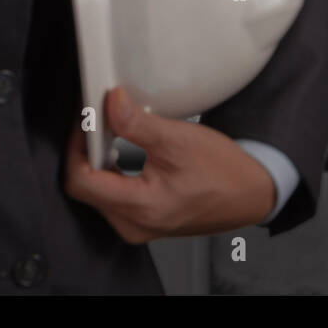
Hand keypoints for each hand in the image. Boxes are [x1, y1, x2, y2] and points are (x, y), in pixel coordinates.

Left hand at [64, 87, 276, 243]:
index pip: (81, 180)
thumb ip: (138, 124)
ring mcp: (136, 224)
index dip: (78, 144)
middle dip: (88, 148)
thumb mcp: (179, 140)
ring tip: (116, 131)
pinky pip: (112, 192)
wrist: (250, 192)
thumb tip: (110, 103)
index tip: (88, 118)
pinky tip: (127, 148)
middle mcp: (133, 224)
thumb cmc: (223, 172)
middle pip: (85, 184)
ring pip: (97, 188)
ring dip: (100, 156)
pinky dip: (113, 167)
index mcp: (140, 209)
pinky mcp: (142, 218)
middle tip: (100, 119)